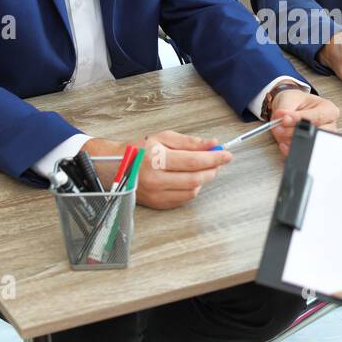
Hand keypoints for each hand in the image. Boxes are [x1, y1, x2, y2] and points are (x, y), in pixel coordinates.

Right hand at [82, 131, 230, 209]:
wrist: (115, 167)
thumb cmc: (139, 150)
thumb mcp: (163, 138)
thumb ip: (189, 142)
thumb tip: (212, 143)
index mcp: (157, 159)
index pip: (194, 161)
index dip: (214, 158)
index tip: (226, 154)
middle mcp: (156, 179)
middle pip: (195, 178)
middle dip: (212, 170)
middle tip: (218, 162)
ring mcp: (156, 194)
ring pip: (192, 190)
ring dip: (203, 179)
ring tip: (202, 168)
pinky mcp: (158, 204)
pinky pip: (183, 199)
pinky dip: (192, 188)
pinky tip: (189, 178)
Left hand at [268, 89, 338, 155]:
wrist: (290, 107)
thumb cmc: (294, 101)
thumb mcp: (289, 98)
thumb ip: (286, 110)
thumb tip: (284, 119)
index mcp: (328, 110)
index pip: (317, 117)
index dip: (299, 119)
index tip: (284, 119)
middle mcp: (328, 126)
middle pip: (314, 134)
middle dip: (293, 131)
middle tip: (280, 127)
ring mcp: (320, 139)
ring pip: (307, 145)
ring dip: (289, 140)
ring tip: (280, 131)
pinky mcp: (310, 149)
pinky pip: (301, 154)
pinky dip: (289, 149)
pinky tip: (283, 142)